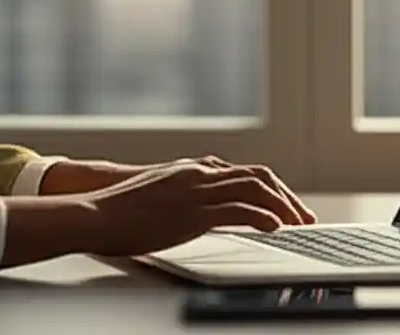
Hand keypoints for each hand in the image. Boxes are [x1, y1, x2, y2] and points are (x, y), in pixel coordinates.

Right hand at [41, 155, 315, 224]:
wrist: (95, 212)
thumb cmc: (121, 210)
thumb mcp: (159, 195)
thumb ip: (184, 195)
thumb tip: (203, 211)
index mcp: (193, 169)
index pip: (244, 172)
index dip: (273, 188)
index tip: (288, 206)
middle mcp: (199, 174)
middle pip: (257, 176)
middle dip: (286, 196)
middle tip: (304, 217)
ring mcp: (196, 190)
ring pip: (254, 188)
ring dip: (282, 206)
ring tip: (297, 225)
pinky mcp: (191, 211)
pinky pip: (237, 211)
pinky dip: (262, 217)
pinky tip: (275, 228)